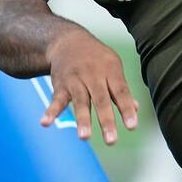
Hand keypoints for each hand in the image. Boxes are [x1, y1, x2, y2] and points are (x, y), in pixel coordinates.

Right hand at [41, 29, 138, 144]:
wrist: (67, 40)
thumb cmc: (96, 58)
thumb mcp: (112, 67)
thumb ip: (121, 89)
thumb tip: (136, 109)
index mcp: (110, 71)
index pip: (120, 92)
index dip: (126, 109)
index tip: (132, 127)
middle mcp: (93, 75)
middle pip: (100, 99)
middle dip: (106, 120)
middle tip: (111, 141)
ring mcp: (75, 80)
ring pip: (80, 101)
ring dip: (82, 119)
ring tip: (84, 137)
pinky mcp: (60, 85)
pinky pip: (56, 99)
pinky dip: (50, 111)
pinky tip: (45, 123)